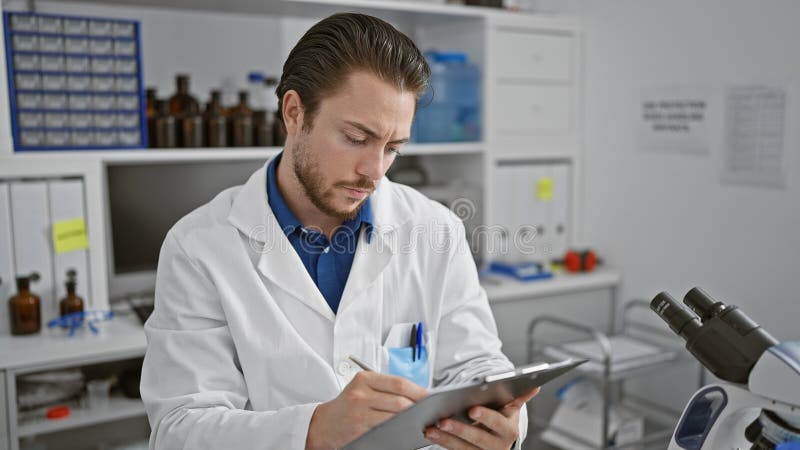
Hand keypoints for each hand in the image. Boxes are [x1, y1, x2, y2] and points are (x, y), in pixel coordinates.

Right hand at [305, 371, 427, 449]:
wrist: (324, 424)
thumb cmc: (349, 405)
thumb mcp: (362, 388)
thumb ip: (385, 388)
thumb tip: (417, 394)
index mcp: (364, 379)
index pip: (398, 383)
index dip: (418, 391)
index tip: (430, 397)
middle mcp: (361, 394)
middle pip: (399, 401)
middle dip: (418, 407)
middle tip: (430, 411)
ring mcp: (359, 413)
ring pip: (394, 417)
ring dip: (411, 420)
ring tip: (422, 420)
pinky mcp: (359, 430)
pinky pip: (385, 430)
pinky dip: (399, 430)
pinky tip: (406, 430)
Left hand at [423, 387, 539, 449]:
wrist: (500, 440)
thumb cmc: (502, 417)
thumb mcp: (511, 408)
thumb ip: (519, 396)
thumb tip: (535, 385)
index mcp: (509, 429)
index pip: (497, 423)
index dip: (485, 417)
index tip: (472, 409)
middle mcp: (499, 445)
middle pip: (477, 438)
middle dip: (460, 429)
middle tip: (444, 419)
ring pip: (463, 448)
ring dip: (445, 438)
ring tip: (431, 427)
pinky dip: (442, 442)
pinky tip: (431, 434)